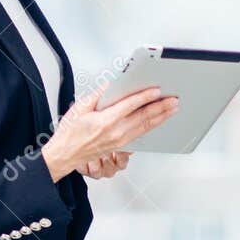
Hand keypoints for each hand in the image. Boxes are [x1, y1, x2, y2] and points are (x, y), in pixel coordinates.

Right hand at [43, 82, 177, 181]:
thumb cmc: (70, 133)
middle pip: (143, 118)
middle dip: (161, 107)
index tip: (156, 90)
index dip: (145, 97)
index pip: (130, 106)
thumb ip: (98, 95)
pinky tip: (159, 121)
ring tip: (172, 108)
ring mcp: (120, 141)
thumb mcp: (80, 107)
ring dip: (161, 117)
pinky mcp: (121, 145)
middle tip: (173, 99)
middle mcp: (116, 132)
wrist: (65, 154)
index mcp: (105, 121)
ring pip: (145, 127)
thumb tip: (112, 85)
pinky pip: (140, 134)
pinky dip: (152, 126)